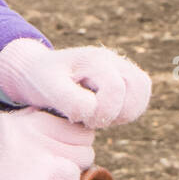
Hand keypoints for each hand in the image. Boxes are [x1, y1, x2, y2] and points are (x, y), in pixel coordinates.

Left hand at [0, 38, 150, 129]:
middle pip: (138, 87)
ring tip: (97, 118)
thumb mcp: (48, 89)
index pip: (116, 88)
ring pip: (142, 92)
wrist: (36, 71)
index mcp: (94, 59)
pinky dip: (127, 112)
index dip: (102, 111)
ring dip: (125, 113)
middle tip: (89, 120)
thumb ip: (72, 101)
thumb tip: (94, 111)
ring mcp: (121, 67)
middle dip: (116, 112)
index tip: (78, 118)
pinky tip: (103, 116)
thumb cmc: (40, 80)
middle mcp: (112, 59)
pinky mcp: (124, 79)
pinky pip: (140, 97)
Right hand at [0, 106, 94, 179]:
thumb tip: (58, 118)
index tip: (66, 149)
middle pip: (85, 153)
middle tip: (58, 167)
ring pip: (79, 175)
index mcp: (43, 122)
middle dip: (75, 161)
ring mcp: (42, 169)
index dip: (78, 142)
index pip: (83, 132)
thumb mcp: (16, 118)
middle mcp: (47, 143)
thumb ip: (41, 118)